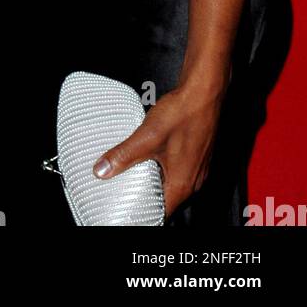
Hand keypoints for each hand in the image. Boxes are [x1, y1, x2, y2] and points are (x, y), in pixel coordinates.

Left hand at [91, 84, 225, 219]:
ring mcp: (197, 168)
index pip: (161, 213)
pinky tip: (151, 156)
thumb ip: (123, 155)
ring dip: (154, 181)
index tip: (128, 209)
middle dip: (146, 196)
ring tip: (135, 173)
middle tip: (126, 190)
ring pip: (172, 184)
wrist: (203, 92)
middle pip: (167, 200)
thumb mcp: (147, 137)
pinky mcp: (197, 155)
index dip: (143, 213)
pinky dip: (163, 168)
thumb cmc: (183, 114)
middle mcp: (193, 181)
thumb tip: (103, 169)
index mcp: (182, 184)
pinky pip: (178, 171)